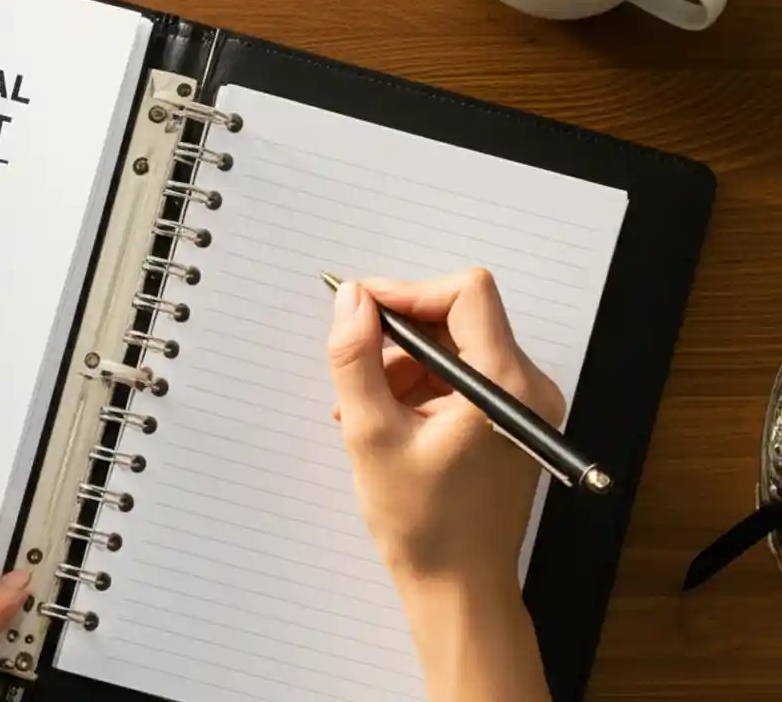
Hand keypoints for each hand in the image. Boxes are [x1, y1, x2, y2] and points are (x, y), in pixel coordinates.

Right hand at [326, 269, 564, 584]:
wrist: (459, 586)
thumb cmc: (423, 524)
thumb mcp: (371, 434)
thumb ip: (356, 359)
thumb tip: (351, 300)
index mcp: (504, 386)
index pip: (465, 294)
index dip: (408, 293)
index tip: (362, 309)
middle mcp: (528, 386)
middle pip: (460, 318)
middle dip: (399, 337)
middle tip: (356, 369)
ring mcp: (525, 404)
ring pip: (457, 347)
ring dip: (404, 365)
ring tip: (363, 409)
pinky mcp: (513, 419)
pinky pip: (464, 376)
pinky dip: (422, 387)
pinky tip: (388, 420)